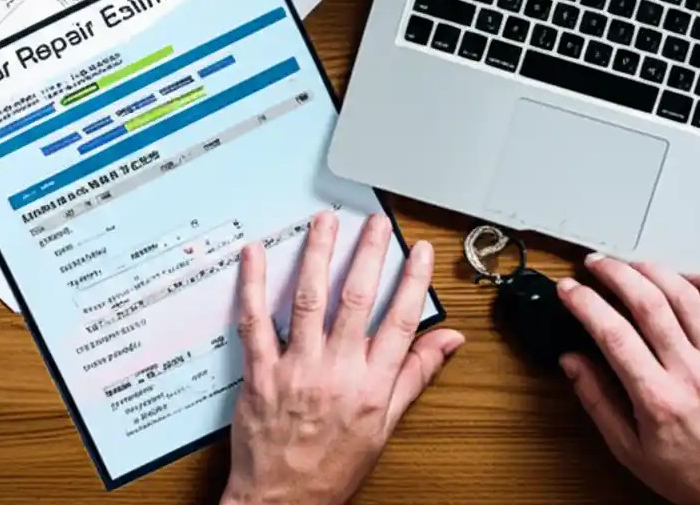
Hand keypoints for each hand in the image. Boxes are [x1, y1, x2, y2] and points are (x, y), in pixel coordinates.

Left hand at [221, 211, 463, 504]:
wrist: (282, 503)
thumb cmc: (332, 469)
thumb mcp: (385, 426)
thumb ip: (414, 375)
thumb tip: (446, 342)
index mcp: (372, 384)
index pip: (400, 320)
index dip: (413, 281)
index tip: (419, 251)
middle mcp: (337, 371)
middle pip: (357, 299)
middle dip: (369, 254)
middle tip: (375, 222)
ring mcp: (296, 369)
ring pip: (309, 299)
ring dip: (318, 254)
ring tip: (325, 223)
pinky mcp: (259, 373)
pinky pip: (254, 321)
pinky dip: (253, 285)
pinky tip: (255, 255)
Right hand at [558, 257, 699, 504]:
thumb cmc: (687, 474)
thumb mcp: (627, 449)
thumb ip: (597, 400)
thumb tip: (572, 361)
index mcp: (657, 399)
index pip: (614, 334)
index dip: (586, 304)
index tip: (569, 289)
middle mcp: (690, 373)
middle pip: (649, 303)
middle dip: (615, 273)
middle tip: (595, 263)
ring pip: (686, 296)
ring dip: (654, 270)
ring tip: (630, 264)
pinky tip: (684, 277)